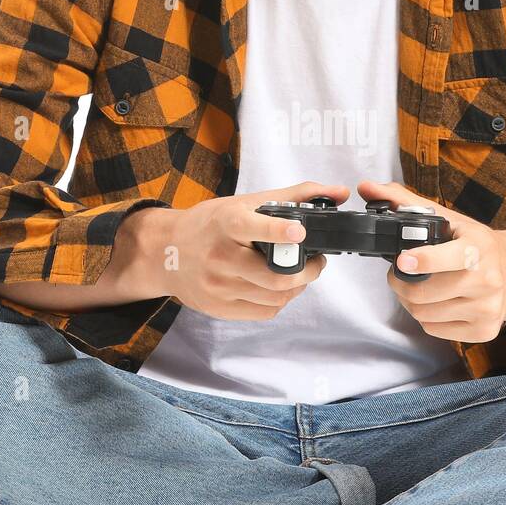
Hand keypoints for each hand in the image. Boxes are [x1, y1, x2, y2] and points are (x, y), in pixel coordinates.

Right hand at [125, 181, 349, 320]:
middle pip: (276, 276)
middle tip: (317, 262)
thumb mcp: (246, 202)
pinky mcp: (219, 308)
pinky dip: (280, 301)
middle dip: (308, 271)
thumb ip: (295, 195)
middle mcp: (220, 257)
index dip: (279, 232)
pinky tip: (279, 287)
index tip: (300, 231)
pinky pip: (264, 312)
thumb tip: (339, 192)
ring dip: (298, 287)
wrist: (165, 253)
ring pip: (275, 297)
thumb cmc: (211, 224)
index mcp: (227, 224)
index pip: (253, 229)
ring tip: (300, 274)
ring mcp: (218, 286)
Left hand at [357, 178, 505, 342]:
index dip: (421, 261)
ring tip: (416, 287)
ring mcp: (488, 308)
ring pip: (424, 315)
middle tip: (399, 274)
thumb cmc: (471, 243)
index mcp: (479, 245)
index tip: (402, 261)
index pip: (449, 258)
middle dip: (400, 284)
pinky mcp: (485, 331)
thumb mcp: (446, 218)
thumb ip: (403, 202)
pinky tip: (435, 303)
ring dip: (411, 302)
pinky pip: (435, 330)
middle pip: (423, 293)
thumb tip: (366, 187)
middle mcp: (488, 279)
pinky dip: (427, 318)